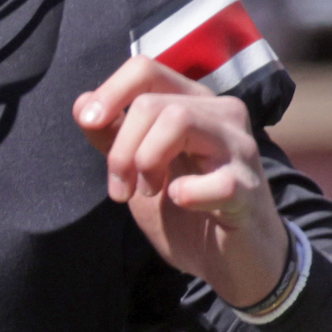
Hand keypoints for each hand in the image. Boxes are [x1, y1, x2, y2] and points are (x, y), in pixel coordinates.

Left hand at [75, 55, 289, 306]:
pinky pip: (215, 180)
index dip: (109, 93)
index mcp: (192, 103)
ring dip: (147, 162)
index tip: (88, 125)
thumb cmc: (188, 209)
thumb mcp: (139, 170)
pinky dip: (188, 193)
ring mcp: (239, 148)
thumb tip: (82, 103)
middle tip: (121, 189)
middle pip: (150, 103)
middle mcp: (220, 114)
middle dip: (121, 150)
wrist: (229, 261)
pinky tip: (183, 202)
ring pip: (178, 120)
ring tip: (147, 193)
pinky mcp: (248, 189)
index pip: (145, 69)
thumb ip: (114, 137)